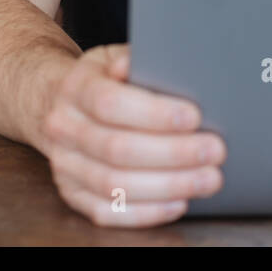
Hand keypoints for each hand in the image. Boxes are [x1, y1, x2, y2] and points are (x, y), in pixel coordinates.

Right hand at [42, 43, 226, 226]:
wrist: (56, 102)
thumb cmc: (103, 79)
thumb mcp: (115, 57)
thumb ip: (139, 60)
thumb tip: (164, 65)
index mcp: (75, 88)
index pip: (110, 103)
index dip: (154, 113)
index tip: (194, 116)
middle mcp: (63, 127)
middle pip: (117, 149)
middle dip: (173, 153)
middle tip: (215, 150)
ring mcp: (64, 164)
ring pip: (114, 185)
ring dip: (168, 186)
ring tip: (208, 179)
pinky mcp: (72, 193)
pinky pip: (107, 212)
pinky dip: (146, 211)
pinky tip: (179, 202)